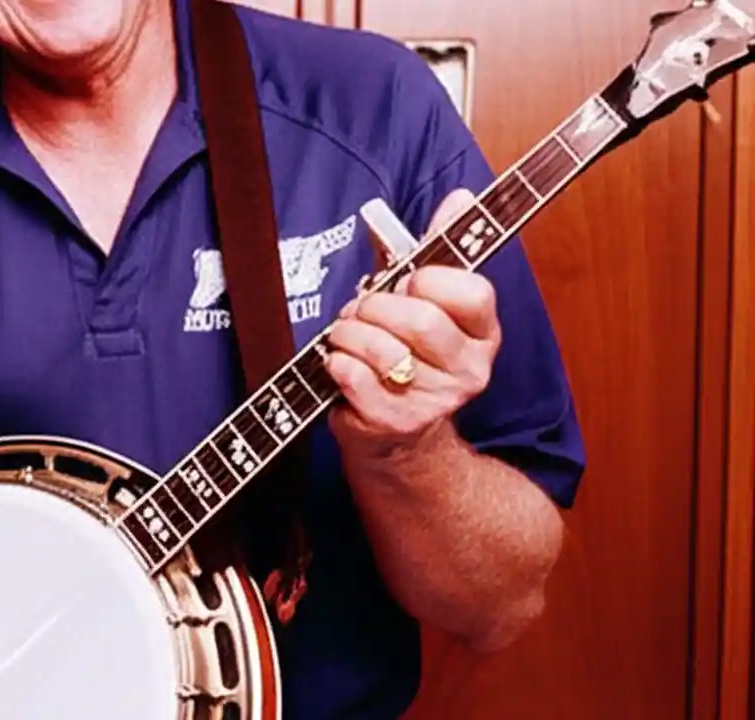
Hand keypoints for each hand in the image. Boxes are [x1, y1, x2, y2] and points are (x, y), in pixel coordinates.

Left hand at [325, 189, 501, 457]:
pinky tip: (341, 364)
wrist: (396, 435)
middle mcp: (469, 369)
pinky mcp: (394, 421)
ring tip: (347, 336)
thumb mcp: (426, 301)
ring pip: (381, 347)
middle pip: (421, 320)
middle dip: (377, 306)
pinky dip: (337, 362)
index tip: (410, 281)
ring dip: (350, 333)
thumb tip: (462, 197)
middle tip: (363, 309)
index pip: (470, 292)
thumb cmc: (406, 354)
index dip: (429, 279)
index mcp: (483, 333)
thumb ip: (438, 250)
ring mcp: (434, 401)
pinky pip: (354, 376)